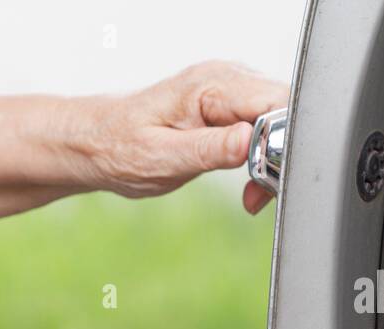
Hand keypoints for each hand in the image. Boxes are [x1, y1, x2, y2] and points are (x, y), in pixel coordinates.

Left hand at [71, 61, 287, 212]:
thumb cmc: (120, 150)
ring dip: (273, 159)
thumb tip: (250, 141)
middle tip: (257, 193)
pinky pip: (265, 125)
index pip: (277, 103)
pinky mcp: (230, 106)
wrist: (97, 142)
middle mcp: (226, 79)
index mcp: (211, 86)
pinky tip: (248, 179)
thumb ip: (209, 150)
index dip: (283, 142)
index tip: (263, 177)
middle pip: (286, 109)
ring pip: (280, 119)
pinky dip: (263, 156)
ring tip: (250, 192)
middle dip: (282, 155)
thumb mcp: (161, 158)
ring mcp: (230, 89)